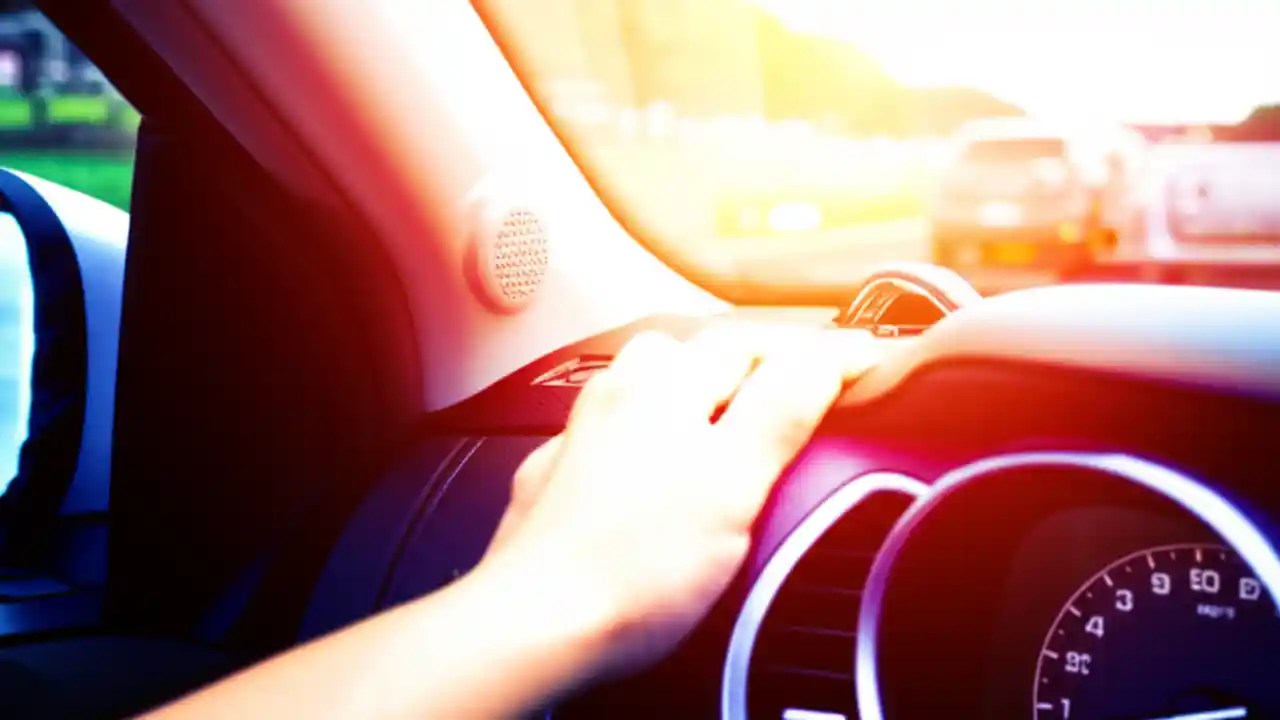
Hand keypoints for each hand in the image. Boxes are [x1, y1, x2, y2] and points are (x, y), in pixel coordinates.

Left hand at [479, 325, 877, 677]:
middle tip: (801, 376)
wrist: (535, 624)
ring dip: (687, 379)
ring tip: (724, 403)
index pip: (759, 344)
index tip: (862, 360)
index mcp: (666, 389)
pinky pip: (604, 430)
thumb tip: (831, 353)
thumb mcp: (732, 483)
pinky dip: (639, 428)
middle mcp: (618, 400)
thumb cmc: (629, 567)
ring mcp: (580, 438)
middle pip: (696, 349)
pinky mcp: (554, 481)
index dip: (818, 350)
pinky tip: (648, 458)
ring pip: (641, 382)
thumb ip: (781, 410)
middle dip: (753, 354)